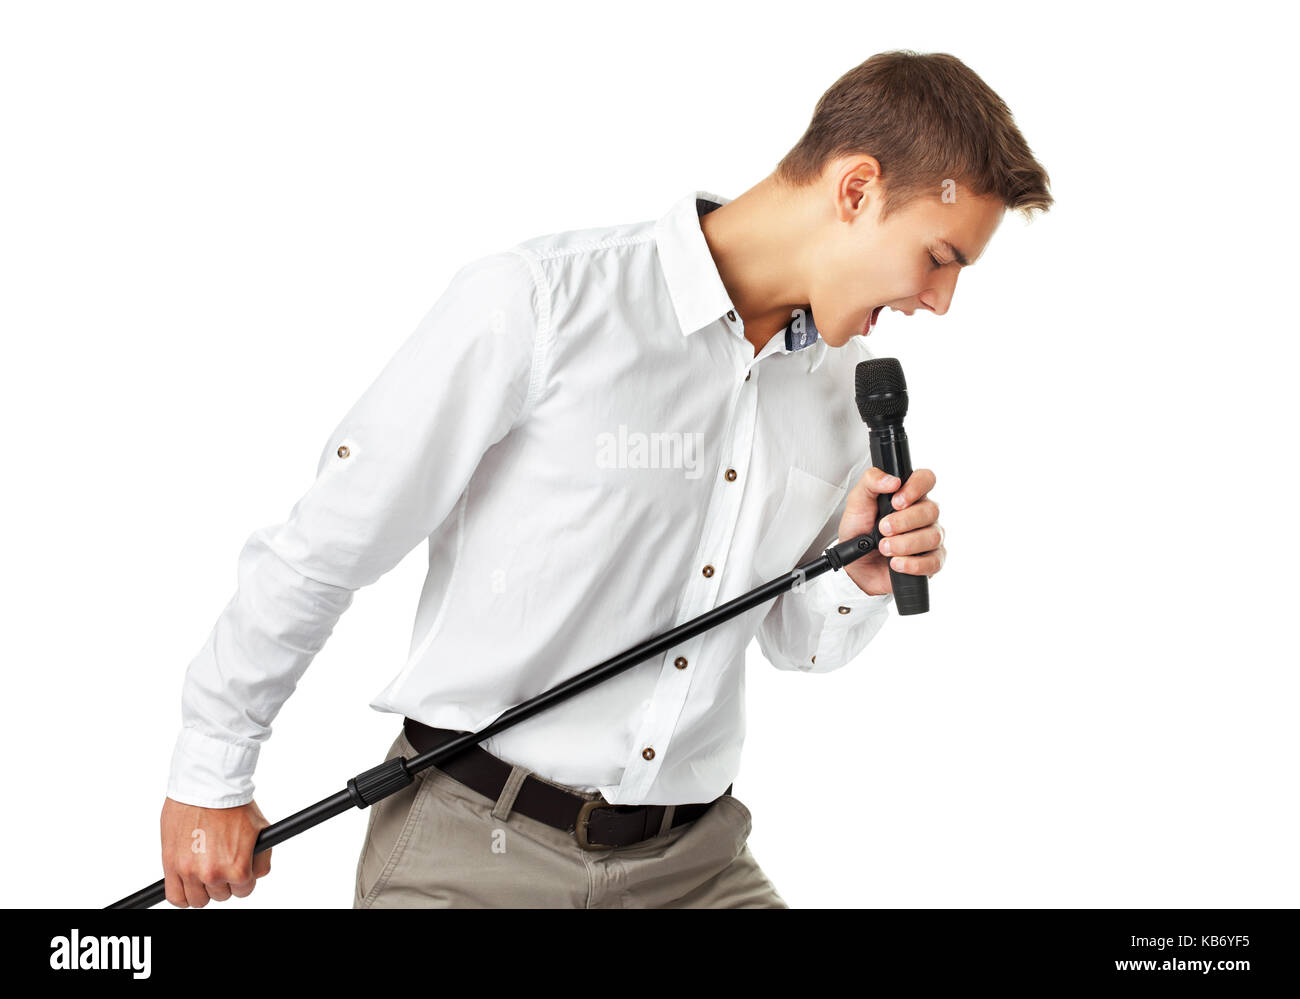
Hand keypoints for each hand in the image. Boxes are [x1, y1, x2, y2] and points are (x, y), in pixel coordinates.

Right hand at [160, 796, 271, 906]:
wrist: (207, 786)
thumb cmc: (233, 804)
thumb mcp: (261, 830)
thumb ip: (262, 858)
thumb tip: (256, 874)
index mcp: (237, 868)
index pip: (244, 891)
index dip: (243, 879)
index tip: (238, 869)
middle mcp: (213, 874)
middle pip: (221, 895)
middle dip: (224, 881)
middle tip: (221, 862)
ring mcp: (189, 871)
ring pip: (198, 900)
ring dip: (203, 888)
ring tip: (205, 870)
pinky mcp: (171, 864)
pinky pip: (175, 897)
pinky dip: (182, 896)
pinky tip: (188, 884)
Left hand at [835, 466, 945, 596]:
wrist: (855, 563)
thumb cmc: (859, 531)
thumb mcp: (857, 502)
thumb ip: (870, 482)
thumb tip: (892, 480)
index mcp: (909, 495)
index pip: (926, 479)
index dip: (915, 488)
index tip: (896, 502)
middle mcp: (924, 515)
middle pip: (931, 510)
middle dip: (903, 521)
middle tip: (883, 528)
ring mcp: (930, 538)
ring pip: (933, 537)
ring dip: (904, 544)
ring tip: (884, 548)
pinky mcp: (931, 562)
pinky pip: (933, 562)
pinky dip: (912, 564)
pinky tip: (896, 563)